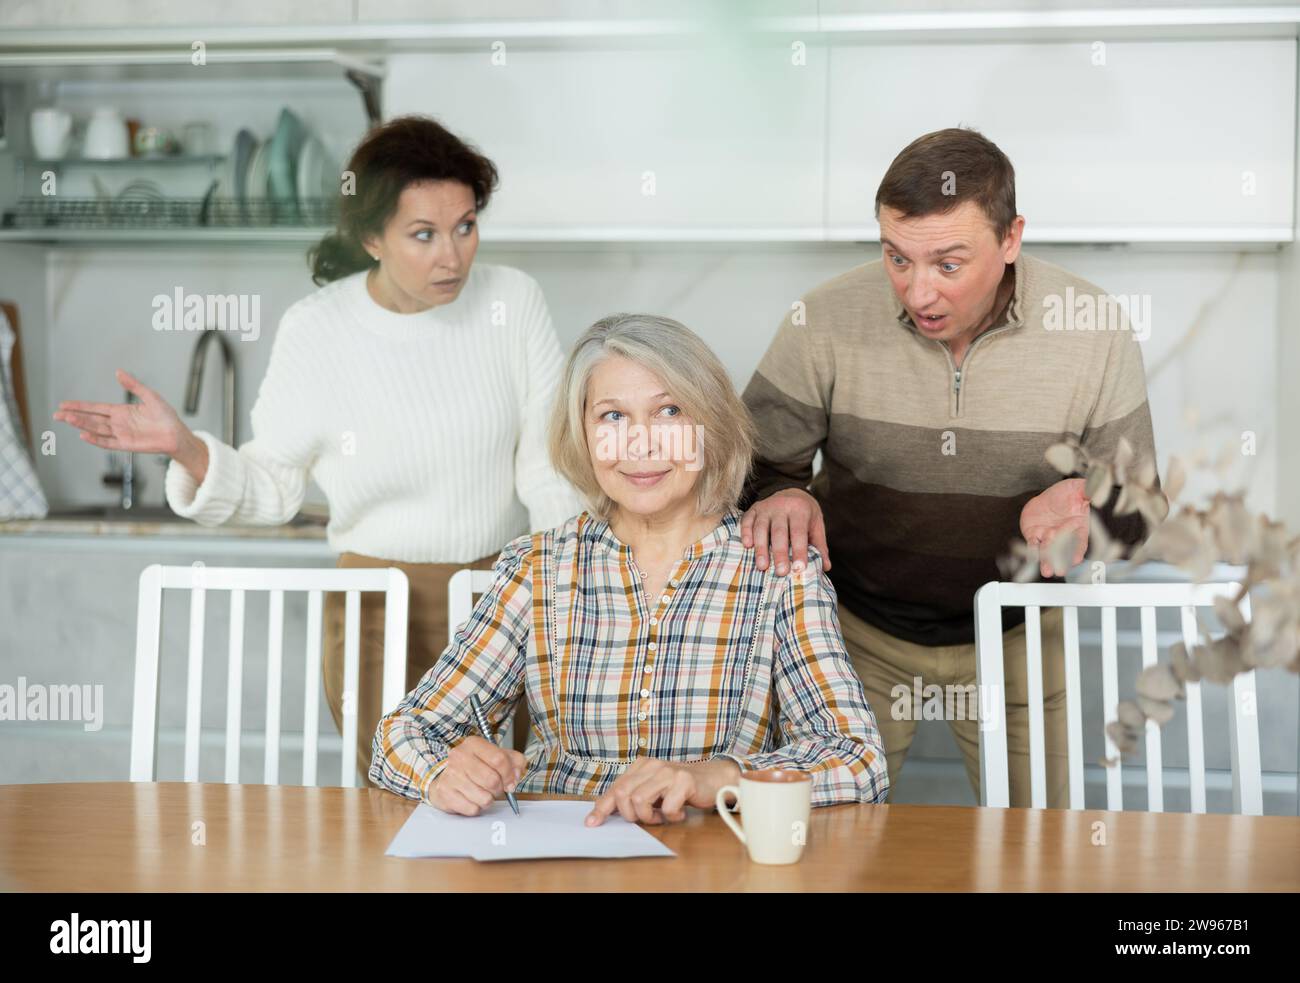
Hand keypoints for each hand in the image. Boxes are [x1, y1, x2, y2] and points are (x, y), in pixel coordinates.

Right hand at [53, 369, 207, 480]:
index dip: (80, 406)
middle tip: (57, 414)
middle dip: (74, 416)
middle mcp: (118, 423)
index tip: (64, 404)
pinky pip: (108, 443)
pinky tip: (83, 435)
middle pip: (91, 419)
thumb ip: (133, 385)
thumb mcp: (149, 396)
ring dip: (81, 425)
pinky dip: (95, 440)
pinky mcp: (126, 445)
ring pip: (96, 429)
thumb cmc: (165, 415)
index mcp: (121, 411)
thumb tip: (118, 372)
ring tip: (66, 419)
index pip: (95, 408)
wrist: (176, 433)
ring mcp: (121, 434)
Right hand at [427, 735, 526, 816]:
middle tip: (496, 787)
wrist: (448, 776)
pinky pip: (472, 809)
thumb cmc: (477, 766)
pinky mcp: (445, 794)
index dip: (509, 775)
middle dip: (499, 789)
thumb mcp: (499, 755)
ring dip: (488, 799)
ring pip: (484, 798)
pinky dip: (477, 807)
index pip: (499, 759)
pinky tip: (472, 798)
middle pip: (492, 781)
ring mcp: (451, 775)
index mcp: (473, 744)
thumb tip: (514, 778)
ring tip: (483, 792)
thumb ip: (515, 762)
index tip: (510, 781)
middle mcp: (459, 757)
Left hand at [585, 757, 739, 826]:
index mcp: (641, 766)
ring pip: (640, 800)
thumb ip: (633, 797)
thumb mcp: (654, 791)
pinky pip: (666, 807)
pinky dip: (671, 816)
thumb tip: (607, 813)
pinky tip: (680, 811)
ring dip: (650, 817)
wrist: (714, 780)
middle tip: (647, 819)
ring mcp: (668, 771)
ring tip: (662, 815)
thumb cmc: (681, 789)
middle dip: (630, 815)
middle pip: (623, 794)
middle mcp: (651, 765)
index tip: (591, 823)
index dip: (602, 807)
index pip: (615, 787)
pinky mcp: (684, 780)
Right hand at [740, 487, 830, 574]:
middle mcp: (782, 506)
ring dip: (761, 548)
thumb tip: (825, 566)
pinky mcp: (754, 509)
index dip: (799, 551)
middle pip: (779, 532)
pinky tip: (747, 546)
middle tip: (781, 572)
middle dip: (780, 553)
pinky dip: (745, 532)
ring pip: (761, 528)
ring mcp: (766, 507)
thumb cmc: (805, 513)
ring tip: (762, 566)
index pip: (799, 532)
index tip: (799, 568)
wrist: (791, 490)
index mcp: (800, 509)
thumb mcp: (816, 524)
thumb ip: (820, 545)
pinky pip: (747, 520)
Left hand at [1020, 477, 1089, 577]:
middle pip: (1063, 550)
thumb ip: (1087, 491)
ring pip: (1047, 551)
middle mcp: (1063, 535)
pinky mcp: (1034, 536)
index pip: (1079, 541)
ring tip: (1047, 571)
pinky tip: (1031, 558)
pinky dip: (1031, 551)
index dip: (1078, 550)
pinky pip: (1032, 545)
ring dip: (1046, 561)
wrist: (1047, 497)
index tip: (1077, 559)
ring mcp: (1048, 537)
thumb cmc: (1067, 494)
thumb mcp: (1079, 489)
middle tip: (1060, 571)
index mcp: (1078, 527)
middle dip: (1061, 561)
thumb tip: (1096, 488)